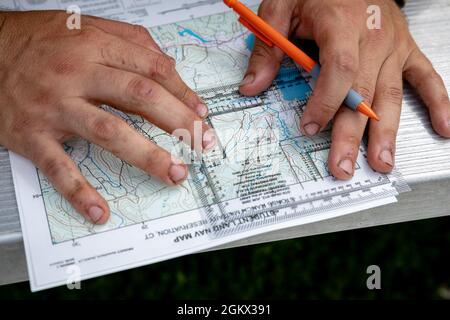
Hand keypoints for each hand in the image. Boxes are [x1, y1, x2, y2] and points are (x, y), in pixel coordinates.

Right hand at [0, 11, 214, 223]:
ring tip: (175, 173)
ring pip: (109, 132)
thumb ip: (130, 42)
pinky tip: (100, 211)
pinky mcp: (32, 136)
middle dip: (178, 122)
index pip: (151, 70)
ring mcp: (55, 108)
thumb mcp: (87, 26)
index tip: (201, 113)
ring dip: (147, 156)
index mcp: (93, 47)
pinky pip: (59, 168)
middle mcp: (76, 75)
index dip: (182, 93)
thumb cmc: (40, 41)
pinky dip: (79, 192)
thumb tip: (169, 68)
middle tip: (203, 143)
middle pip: (139, 97)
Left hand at [240, 0, 449, 178]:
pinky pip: (427, 78)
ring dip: (387, 132)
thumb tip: (251, 87)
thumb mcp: (281, 8)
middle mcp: (373, 37)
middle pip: (364, 92)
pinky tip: (443, 128)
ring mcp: (394, 45)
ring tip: (382, 163)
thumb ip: (267, 49)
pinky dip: (438, 103)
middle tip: (343, 166)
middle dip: (352, 134)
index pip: (339, 69)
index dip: (325, 102)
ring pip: (392, 94)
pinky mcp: (406, 49)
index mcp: (341, 24)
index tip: (309, 127)